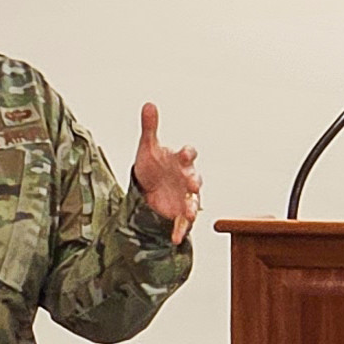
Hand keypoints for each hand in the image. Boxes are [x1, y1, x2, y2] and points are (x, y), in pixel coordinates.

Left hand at [134, 103, 201, 244]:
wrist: (148, 188)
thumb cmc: (152, 165)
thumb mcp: (147, 147)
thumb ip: (149, 127)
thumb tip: (148, 104)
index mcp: (179, 160)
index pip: (187, 154)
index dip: (187, 154)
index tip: (184, 154)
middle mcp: (186, 178)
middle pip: (195, 178)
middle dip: (194, 181)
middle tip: (191, 183)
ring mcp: (185, 196)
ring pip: (194, 201)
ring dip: (193, 207)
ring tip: (191, 215)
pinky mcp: (180, 212)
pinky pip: (183, 222)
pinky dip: (180, 230)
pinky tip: (175, 238)